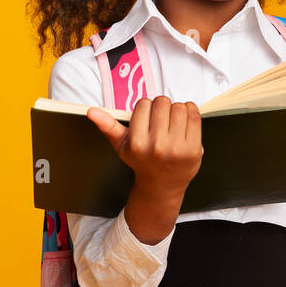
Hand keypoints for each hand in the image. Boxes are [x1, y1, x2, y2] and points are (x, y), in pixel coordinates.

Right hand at [88, 96, 203, 194]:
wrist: (162, 184)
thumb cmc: (142, 160)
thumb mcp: (121, 146)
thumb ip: (108, 126)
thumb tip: (91, 111)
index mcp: (137, 142)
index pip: (144, 104)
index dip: (146, 108)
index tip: (147, 118)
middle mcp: (157, 145)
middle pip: (162, 102)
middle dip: (162, 107)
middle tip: (161, 119)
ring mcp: (177, 147)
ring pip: (179, 106)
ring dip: (177, 109)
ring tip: (173, 122)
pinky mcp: (194, 148)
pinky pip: (194, 115)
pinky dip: (191, 112)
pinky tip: (185, 122)